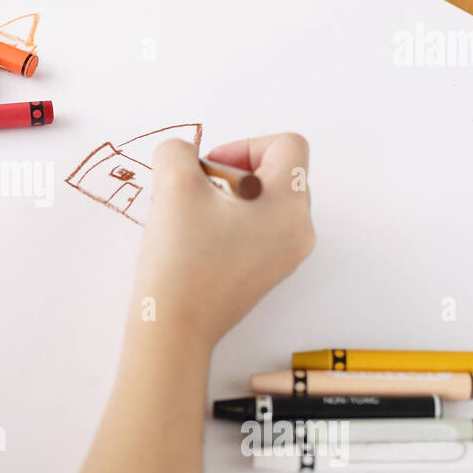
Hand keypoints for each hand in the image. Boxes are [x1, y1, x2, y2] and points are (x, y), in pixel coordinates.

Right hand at [133, 133, 314, 346]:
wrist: (173, 329)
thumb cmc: (181, 258)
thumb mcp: (173, 186)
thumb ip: (177, 152)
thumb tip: (183, 156)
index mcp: (291, 207)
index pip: (287, 146)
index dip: (245, 144)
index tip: (209, 169)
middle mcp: (299, 232)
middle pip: (276, 174)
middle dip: (231, 172)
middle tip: (196, 192)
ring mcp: (284, 257)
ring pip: (262, 203)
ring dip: (225, 197)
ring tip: (191, 216)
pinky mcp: (264, 274)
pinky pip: (254, 230)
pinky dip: (226, 223)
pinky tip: (194, 239)